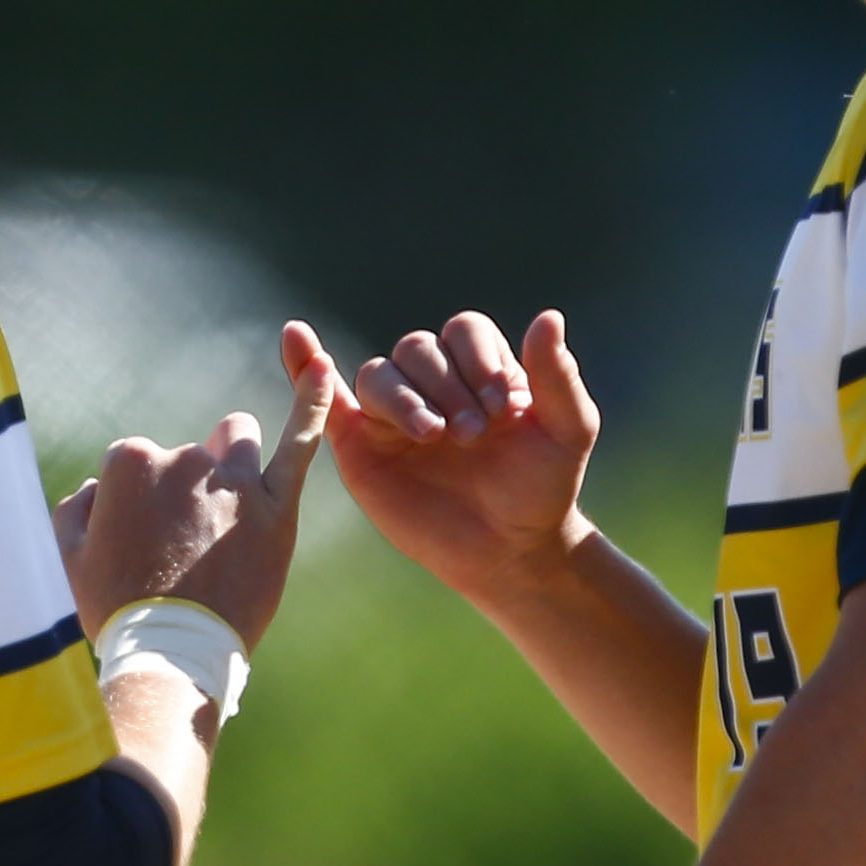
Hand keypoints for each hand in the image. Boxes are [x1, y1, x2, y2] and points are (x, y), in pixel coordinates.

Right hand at [52, 328, 335, 646]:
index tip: (139, 546)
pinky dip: (314, 399)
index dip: (136, 506)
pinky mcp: (277, 508)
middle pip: (186, 457)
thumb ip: (75, 508)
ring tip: (225, 516)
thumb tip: (97, 490)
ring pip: (236, 444)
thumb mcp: (66, 557)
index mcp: (130, 462)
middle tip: (179, 550)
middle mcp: (184, 459)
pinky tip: (326, 368)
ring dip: (229, 465)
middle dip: (182, 492)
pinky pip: (302, 441)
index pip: (136, 463)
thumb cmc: (115, 610)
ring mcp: (235, 481)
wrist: (172, 656)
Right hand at [299, 310, 599, 605]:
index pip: (464, 331)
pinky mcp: (359, 444)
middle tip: (474, 434)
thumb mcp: (567, 429)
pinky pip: (327, 398)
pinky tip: (297, 336)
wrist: (510, 549)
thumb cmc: (542, 487)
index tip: (506, 407)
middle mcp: (432, 381)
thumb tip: (549, 316)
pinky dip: (306, 365)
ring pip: (379, 374)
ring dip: (405, 397)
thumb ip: (557, 376)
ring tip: (433, 435)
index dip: (480, 360)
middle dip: (447, 385)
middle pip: (417, 348)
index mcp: (477, 366)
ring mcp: (392, 411)